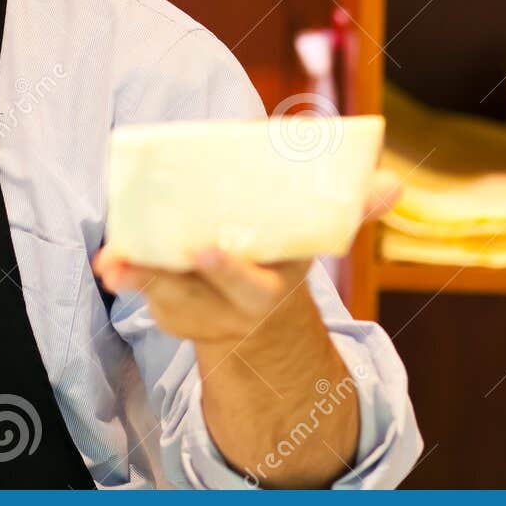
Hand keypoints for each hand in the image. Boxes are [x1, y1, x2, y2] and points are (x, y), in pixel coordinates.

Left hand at [91, 169, 402, 345]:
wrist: (258, 321)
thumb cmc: (279, 256)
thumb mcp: (311, 240)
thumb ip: (349, 210)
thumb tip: (394, 184)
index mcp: (270, 286)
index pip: (250, 282)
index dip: (228, 270)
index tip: (208, 249)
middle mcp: (231, 304)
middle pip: (198, 293)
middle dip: (172, 276)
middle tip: (146, 254)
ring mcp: (198, 311)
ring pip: (165, 294)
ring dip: (138, 275)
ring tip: (111, 261)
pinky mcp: (170, 309)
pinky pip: (147, 293)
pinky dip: (128, 277)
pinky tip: (111, 264)